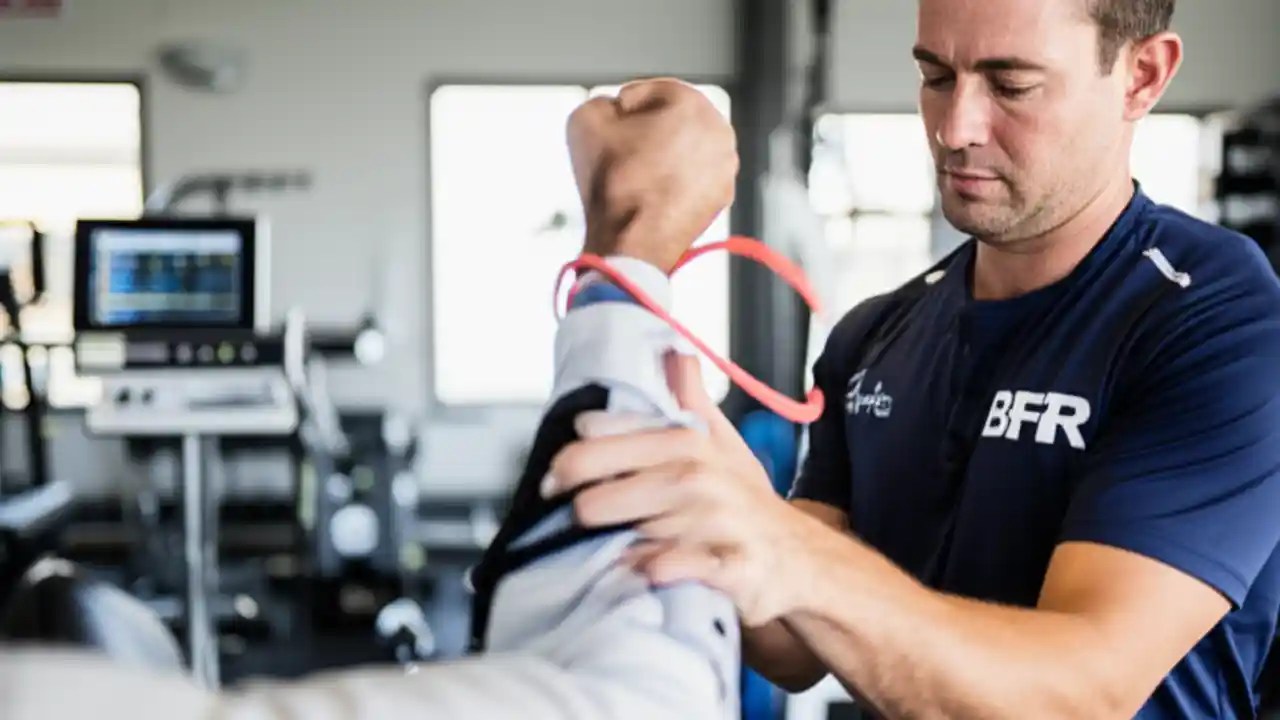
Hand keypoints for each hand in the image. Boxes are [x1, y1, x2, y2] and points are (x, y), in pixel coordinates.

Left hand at [543, 352, 806, 625]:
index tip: (558, 479)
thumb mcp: (719, 441)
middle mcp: (694, 477)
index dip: (567, 464)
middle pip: (597, 498)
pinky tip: (647, 573)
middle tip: (579, 522)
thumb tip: (672, 348)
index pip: (598, 440)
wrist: (798, 555)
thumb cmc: (744, 499)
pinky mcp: (728, 567)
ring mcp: (711, 522)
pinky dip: (650, 574)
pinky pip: (668, 570)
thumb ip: (687, 398)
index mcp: (684, 441)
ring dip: (612, 549)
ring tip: (615, 550)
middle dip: (581, 513)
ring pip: (627, 537)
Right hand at [566, 78, 737, 273]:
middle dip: (650, 127)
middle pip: (677, 118)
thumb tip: (615, 110)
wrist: (632, 241)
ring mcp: (725, 166)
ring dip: (664, 152)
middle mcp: (719, 131)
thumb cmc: (612, 182)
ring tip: (636, 170)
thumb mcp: (586, 119)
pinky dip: (676, 177)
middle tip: (623, 146)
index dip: (626, 104)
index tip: (613, 122)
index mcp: (692, 103)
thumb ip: (603, 101)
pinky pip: (695, 174)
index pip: (654, 90)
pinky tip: (651, 189)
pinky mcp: (722, 195)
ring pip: (688, 146)